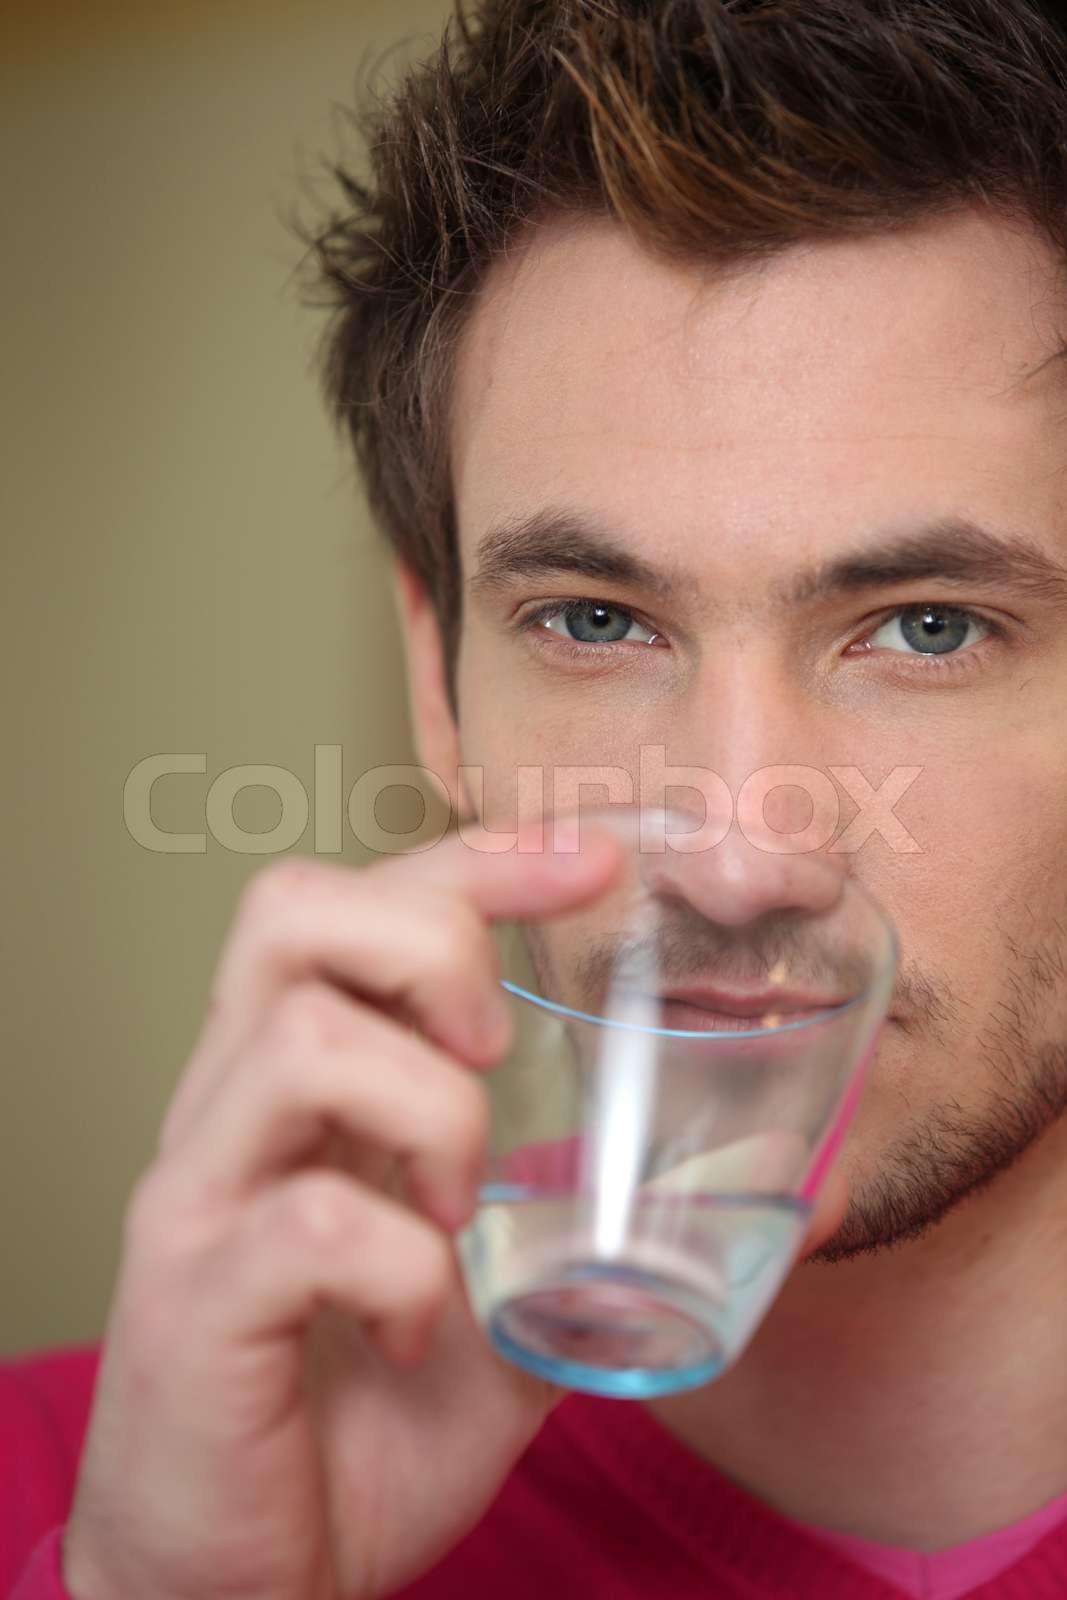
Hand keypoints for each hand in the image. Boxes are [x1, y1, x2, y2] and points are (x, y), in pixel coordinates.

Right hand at [63, 821, 621, 1599]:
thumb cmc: (370, 1415)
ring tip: (459, 1210)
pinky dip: (404, 1269)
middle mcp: (231, 1108)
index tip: (595, 858)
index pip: (359, 902)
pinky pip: (309, 1223)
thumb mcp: (522, 1297)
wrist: (243, 1579)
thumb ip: (629, 1225)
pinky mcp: (195, 1299)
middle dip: (431, 943)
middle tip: (492, 1050)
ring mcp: (201, 1195)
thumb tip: (808, 1179)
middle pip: (292, 913)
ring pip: (303, 1042)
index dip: (475, 857)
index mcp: (300, 1081)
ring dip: (431, 1114)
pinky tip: (418, 1328)